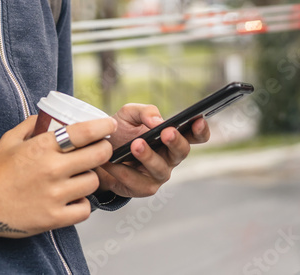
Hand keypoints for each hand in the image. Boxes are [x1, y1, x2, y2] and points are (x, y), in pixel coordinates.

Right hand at [0, 114, 115, 237]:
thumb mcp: (9, 139)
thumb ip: (30, 125)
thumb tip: (46, 116)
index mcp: (41, 147)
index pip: (83, 132)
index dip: (102, 126)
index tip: (110, 125)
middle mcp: (51, 169)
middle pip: (98, 156)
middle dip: (104, 150)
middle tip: (101, 151)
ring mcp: (54, 195)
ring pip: (93, 182)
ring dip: (90, 178)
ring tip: (79, 177)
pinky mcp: (54, 217)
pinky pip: (85, 209)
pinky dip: (82, 204)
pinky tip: (73, 198)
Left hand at [94, 103, 209, 198]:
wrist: (98, 152)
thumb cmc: (120, 132)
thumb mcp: (129, 115)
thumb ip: (144, 112)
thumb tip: (157, 121)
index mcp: (172, 138)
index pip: (195, 135)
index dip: (201, 130)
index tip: (199, 120)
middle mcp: (170, 158)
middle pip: (181, 152)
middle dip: (175, 142)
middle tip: (166, 132)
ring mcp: (158, 175)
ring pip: (160, 168)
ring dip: (148, 157)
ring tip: (136, 145)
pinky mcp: (143, 188)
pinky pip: (136, 181)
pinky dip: (123, 171)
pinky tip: (112, 161)